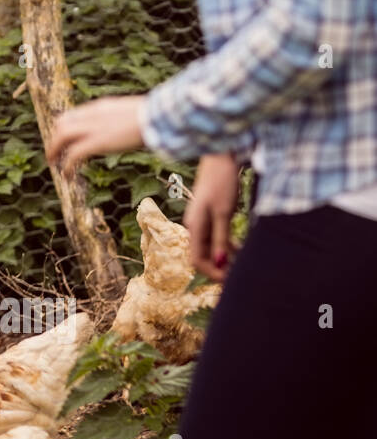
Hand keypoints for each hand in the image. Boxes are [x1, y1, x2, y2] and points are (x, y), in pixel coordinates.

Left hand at [46, 96, 146, 174]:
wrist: (159, 117)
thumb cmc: (154, 117)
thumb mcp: (130, 113)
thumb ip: (120, 119)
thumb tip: (126, 127)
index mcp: (100, 107)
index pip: (72, 114)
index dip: (64, 127)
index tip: (63, 140)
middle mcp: (92, 115)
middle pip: (61, 123)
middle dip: (54, 139)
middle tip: (53, 153)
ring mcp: (94, 128)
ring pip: (61, 136)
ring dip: (54, 150)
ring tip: (54, 164)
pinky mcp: (98, 142)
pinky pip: (74, 154)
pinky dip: (67, 165)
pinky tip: (67, 175)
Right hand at [184, 153, 239, 281]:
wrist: (220, 157)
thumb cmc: (221, 182)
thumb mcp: (223, 212)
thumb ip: (221, 238)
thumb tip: (220, 262)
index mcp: (194, 226)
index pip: (197, 260)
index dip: (213, 273)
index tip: (232, 281)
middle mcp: (195, 226)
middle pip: (203, 256)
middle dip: (220, 269)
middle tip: (239, 277)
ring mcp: (202, 221)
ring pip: (211, 248)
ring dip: (225, 259)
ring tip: (244, 265)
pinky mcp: (211, 215)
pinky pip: (217, 238)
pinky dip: (228, 247)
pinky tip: (242, 251)